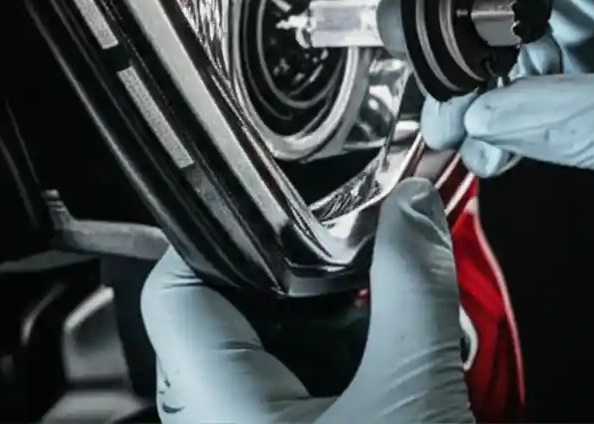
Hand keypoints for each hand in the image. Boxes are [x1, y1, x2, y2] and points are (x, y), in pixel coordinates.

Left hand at [140, 178, 473, 422]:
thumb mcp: (416, 393)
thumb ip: (415, 289)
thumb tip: (413, 208)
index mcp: (220, 404)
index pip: (176, 286)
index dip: (224, 225)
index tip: (279, 192)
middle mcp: (217, 421)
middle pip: (233, 310)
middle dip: (306, 273)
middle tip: (361, 247)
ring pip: (272, 354)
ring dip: (332, 322)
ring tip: (390, 312)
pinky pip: (297, 392)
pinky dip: (344, 364)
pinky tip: (394, 364)